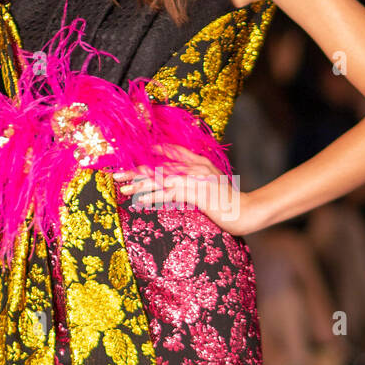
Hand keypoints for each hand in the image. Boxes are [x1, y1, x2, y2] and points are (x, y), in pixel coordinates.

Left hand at [113, 154, 264, 237]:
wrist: (247, 211)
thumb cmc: (227, 201)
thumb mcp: (210, 182)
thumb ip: (194, 177)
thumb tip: (174, 180)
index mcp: (198, 162)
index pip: (170, 153)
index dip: (148, 155)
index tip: (130, 159)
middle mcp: (195, 167)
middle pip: (159, 167)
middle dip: (136, 171)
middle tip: (116, 175)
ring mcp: (196, 180)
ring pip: (161, 180)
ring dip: (140, 185)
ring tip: (122, 188)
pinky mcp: (197, 194)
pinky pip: (170, 195)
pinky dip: (154, 197)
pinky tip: (140, 201)